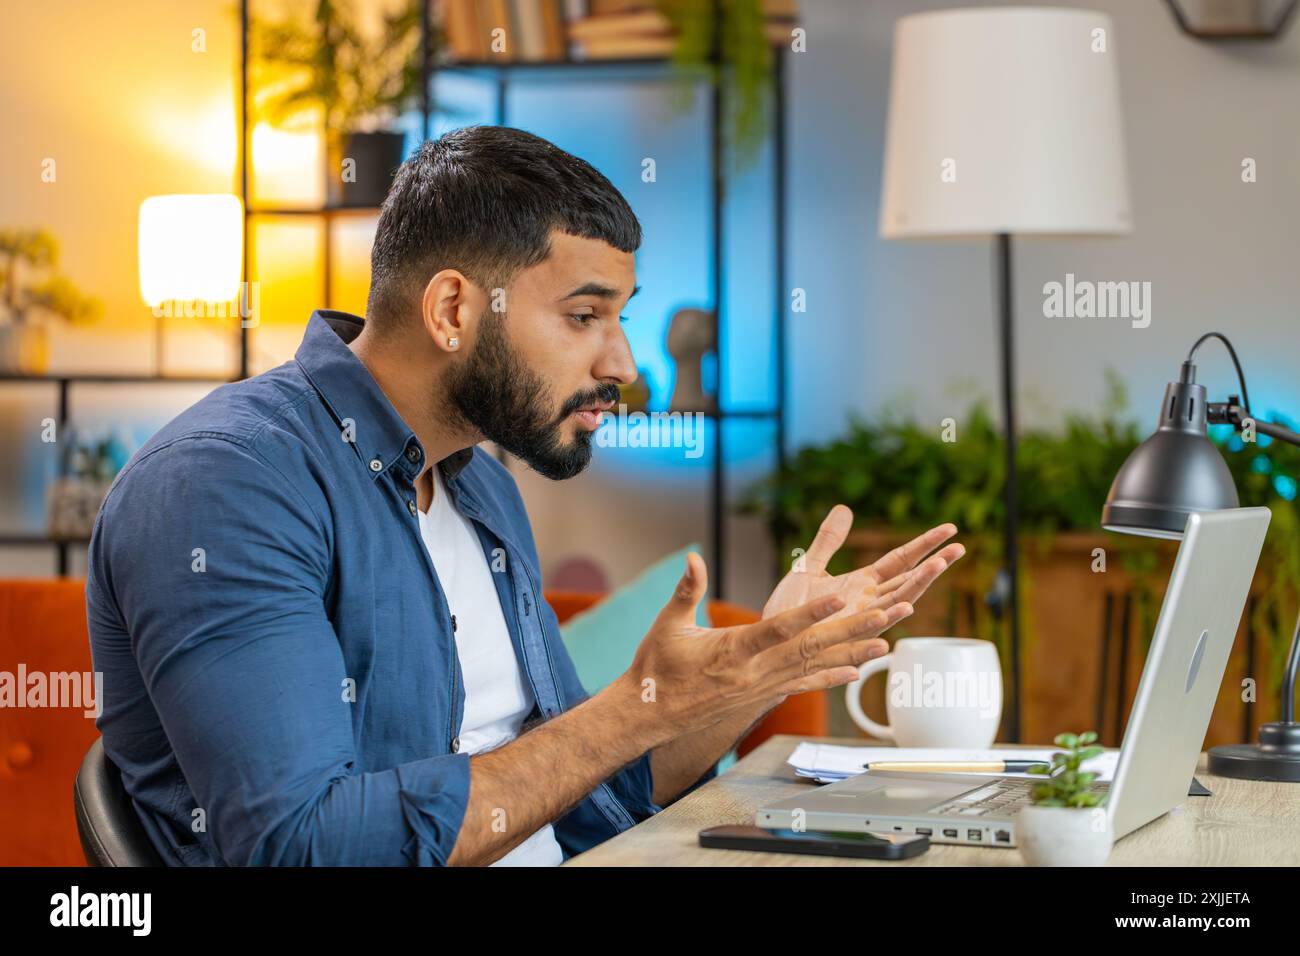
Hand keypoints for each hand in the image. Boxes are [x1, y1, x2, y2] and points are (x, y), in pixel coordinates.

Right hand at [620, 552, 898, 744]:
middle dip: (849, 630)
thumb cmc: (656, 666)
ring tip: (885, 643)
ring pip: (814, 667)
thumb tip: (694, 556)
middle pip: (810, 648)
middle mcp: (754, 672)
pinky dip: (831, 677)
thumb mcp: (668, 624)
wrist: (652, 713)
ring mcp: (761, 687)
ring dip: (851, 654)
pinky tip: (855, 671)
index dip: (810, 613)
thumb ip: (687, 589)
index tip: (839, 596)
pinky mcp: (762, 695)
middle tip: (885, 613)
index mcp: (732, 650)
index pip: (778, 628)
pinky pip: (803, 685)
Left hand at [764, 505, 964, 631]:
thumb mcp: (809, 566)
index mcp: (863, 584)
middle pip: (908, 581)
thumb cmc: (791, 609)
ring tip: (936, 567)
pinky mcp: (843, 640)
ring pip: (895, 604)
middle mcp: (868, 603)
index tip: (950, 529)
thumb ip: (828, 540)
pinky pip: (870, 629)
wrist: (771, 641)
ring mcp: (858, 623)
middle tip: (958, 548)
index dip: (925, 544)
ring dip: (917, 586)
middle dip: (933, 566)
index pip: (901, 560)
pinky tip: (903, 609)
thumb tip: (845, 508)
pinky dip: (887, 619)